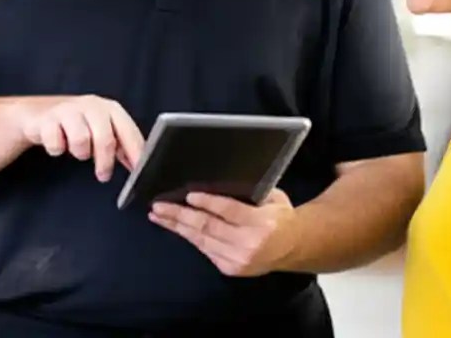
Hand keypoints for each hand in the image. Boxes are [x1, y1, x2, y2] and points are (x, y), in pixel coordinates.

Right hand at [18, 94, 145, 181]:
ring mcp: (69, 110)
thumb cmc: (77, 124)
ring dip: (80, 152)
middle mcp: (92, 106)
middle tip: (103, 175)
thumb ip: (121, 146)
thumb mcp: (102, 130)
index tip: (138, 172)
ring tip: (77, 151)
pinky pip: (56, 144)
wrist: (39, 112)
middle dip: (105, 161)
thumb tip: (139, 165)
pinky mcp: (48, 119)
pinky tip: (58, 144)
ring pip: (81, 140)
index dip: (135, 153)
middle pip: (105, 138)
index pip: (128, 132)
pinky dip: (57, 149)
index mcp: (110, 109)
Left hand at [149, 189, 296, 276]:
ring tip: (157, 215)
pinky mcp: (230, 268)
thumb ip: (247, 192)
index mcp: (262, 223)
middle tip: (159, 206)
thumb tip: (215, 182)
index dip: (208, 203)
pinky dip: (189, 237)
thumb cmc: (279, 216)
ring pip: (201, 240)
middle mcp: (248, 244)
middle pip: (209, 227)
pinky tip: (175, 227)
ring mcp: (238, 259)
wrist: (292, 247)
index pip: (229, 211)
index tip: (188, 195)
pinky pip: (204, 249)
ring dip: (177, 227)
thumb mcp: (271, 197)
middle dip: (180, 215)